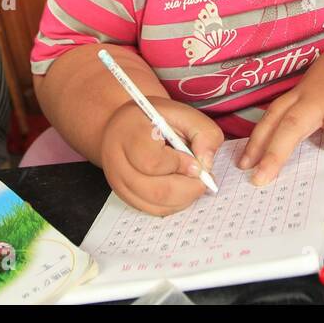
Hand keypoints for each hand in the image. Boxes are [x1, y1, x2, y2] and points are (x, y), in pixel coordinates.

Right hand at [101, 98, 223, 216]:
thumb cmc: (151, 119)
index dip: (180, 165)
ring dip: (184, 198)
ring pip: (156, 205)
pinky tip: (180, 188)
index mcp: (128, 133)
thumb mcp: (180, 112)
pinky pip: (154, 210)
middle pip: (156, 191)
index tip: (195, 161)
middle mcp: (117, 161)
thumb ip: (202, 132)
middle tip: (202, 178)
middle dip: (188, 188)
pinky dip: (174, 204)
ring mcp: (118, 182)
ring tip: (192, 181)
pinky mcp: (124, 196)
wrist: (122, 126)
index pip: (153, 162)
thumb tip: (206, 164)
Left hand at [240, 28, 323, 185]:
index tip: (244, 165)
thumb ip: (307, 110)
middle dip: (273, 156)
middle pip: (290, 128)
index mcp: (303, 92)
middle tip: (260, 179)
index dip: (257, 142)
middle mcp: (319, 97)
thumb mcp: (318, 84)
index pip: (274, 117)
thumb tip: (295, 147)